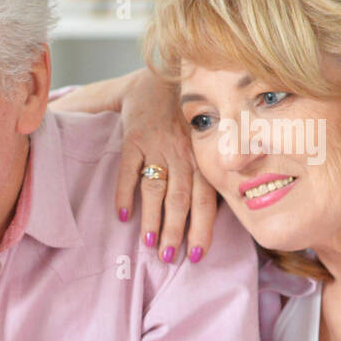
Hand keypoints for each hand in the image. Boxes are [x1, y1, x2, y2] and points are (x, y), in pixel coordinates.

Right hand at [52, 68, 216, 263]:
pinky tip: (123, 216)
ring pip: (156, 189)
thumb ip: (208, 171)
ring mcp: (157, 146)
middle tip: (169, 257)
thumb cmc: (184, 119)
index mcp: (202, 157)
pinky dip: (125, 194)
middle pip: (180, 199)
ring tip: (149, 244)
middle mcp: (182, 154)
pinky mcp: (133, 139)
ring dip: (152, 218)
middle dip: (176, 230)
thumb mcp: (204, 141)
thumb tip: (216, 213)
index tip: (196, 255)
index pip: (205, 199)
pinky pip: (128, 170)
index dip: (202, 228)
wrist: (156, 83)